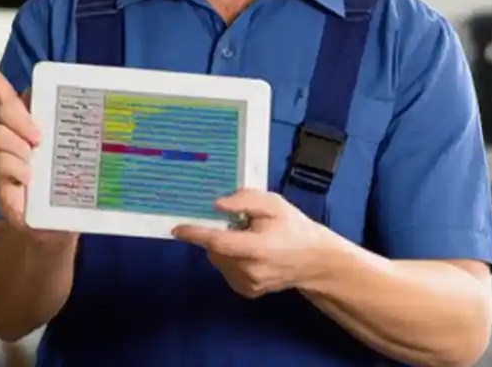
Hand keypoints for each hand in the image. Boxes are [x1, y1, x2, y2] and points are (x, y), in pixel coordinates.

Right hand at [0, 63, 75, 244]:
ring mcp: (4, 167)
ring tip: (34, 167)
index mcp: (26, 131)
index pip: (7, 101)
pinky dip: (14, 174)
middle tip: (39, 137)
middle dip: (18, 120)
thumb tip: (66, 104)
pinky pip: (2, 171)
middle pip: (3, 117)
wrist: (60, 228)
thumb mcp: (72, 155)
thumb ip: (67, 130)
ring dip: (17, 151)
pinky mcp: (3, 191)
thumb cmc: (67, 187)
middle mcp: (11, 145)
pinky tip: (27, 182)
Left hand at [172, 189, 328, 298]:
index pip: (219, 242)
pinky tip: (249, 254)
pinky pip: (226, 270)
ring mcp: (249, 285)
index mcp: (258, 248)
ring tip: (247, 239)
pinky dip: (230, 259)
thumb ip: (245, 200)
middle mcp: (251, 271)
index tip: (177, 229)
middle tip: (237, 225)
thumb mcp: (273, 203)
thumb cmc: (293, 227)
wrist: (314, 260)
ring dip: (223, 248)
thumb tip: (216, 205)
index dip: (196, 235)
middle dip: (217, 235)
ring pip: (218, 261)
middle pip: (215, 251)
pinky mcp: (248, 292)